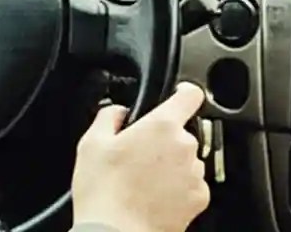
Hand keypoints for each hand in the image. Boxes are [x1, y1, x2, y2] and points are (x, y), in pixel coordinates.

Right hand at [72, 81, 210, 231]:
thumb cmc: (103, 194)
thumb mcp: (91, 144)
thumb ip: (108, 117)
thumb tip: (118, 111)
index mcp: (162, 126)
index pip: (190, 94)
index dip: (183, 92)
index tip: (177, 97)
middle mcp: (184, 146)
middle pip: (182, 132)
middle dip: (164, 141)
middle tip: (139, 158)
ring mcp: (194, 173)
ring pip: (188, 159)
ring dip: (172, 166)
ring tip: (144, 183)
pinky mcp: (199, 198)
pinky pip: (192, 185)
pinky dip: (178, 189)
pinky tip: (154, 198)